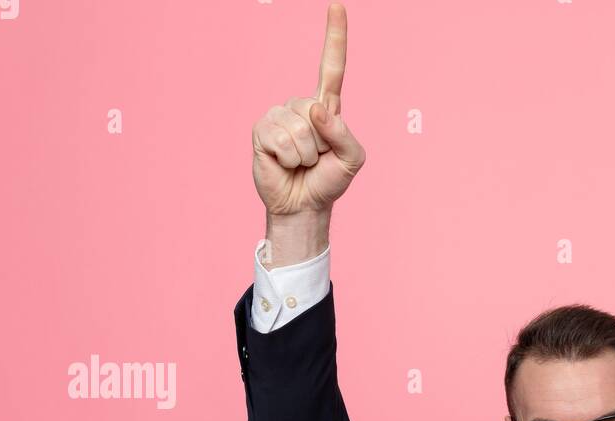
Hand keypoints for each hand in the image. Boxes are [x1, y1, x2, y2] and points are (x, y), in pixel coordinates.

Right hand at [251, 2, 365, 217]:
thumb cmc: (329, 180)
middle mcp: (301, 106)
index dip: (335, 37)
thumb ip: (343, 134)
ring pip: (298, 127)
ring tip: (300, 162)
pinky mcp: (262, 130)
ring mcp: (279, 116)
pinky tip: (284, 163)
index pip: (332, 67)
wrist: (304, 206)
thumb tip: (316, 110)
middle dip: (320, 143)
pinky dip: (288, 158)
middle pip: (315, 110)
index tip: (338, 6)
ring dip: (304, 153)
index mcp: (326, 107)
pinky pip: (280, 139)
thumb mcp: (352, 159)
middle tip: (315, 158)